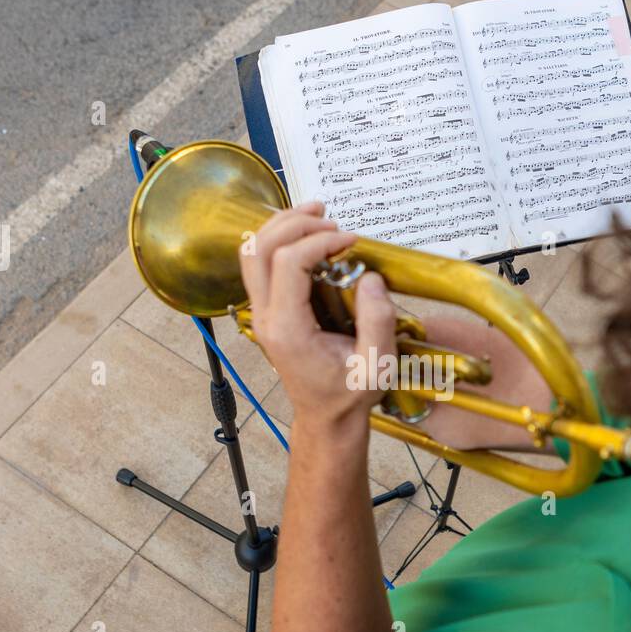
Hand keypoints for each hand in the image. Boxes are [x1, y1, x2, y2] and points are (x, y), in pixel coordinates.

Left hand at [240, 202, 396, 429]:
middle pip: (260, 248)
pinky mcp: (267, 310)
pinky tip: (307, 233)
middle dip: (295, 223)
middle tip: (330, 219)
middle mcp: (267, 319)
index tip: (351, 241)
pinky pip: (260, 264)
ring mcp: (262, 314)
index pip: (289, 263)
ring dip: (282, 225)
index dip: (319, 241)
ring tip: (317, 214)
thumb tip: (370, 277)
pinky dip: (279, 239)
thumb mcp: (377, 366)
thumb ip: (377, 321)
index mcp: (289, 330)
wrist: (326, 417)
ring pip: (253, 252)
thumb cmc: (349, 394)